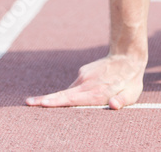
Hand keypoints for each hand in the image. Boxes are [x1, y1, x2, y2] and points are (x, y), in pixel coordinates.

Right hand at [26, 54, 144, 109]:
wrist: (127, 56)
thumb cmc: (131, 80)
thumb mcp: (132, 94)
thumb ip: (123, 101)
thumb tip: (113, 105)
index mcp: (95, 92)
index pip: (72, 100)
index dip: (57, 102)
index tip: (43, 102)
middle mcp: (86, 84)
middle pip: (62, 95)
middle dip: (44, 100)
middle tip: (28, 103)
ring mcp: (83, 76)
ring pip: (68, 91)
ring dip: (59, 99)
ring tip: (49, 102)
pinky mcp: (82, 72)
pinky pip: (76, 86)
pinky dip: (76, 92)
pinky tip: (91, 90)